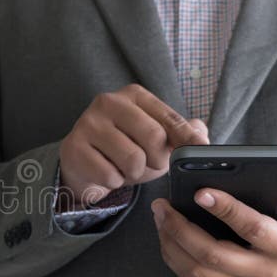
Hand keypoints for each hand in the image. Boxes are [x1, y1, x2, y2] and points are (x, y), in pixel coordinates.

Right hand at [59, 84, 208, 208]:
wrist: (82, 165)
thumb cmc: (123, 149)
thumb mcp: (154, 139)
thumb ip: (180, 132)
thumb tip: (201, 133)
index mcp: (133, 95)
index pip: (168, 117)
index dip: (187, 137)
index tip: (202, 148)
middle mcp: (108, 102)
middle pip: (153, 136)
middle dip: (158, 159)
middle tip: (151, 164)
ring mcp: (88, 123)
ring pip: (133, 158)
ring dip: (135, 173)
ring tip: (125, 168)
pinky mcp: (74, 147)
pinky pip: (110, 175)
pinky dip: (114, 181)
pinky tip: (107, 173)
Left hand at [152, 176, 276, 276]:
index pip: (252, 228)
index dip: (225, 210)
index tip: (201, 192)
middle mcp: (261, 270)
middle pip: (212, 256)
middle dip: (180, 229)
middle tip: (162, 204)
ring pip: (196, 271)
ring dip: (170, 242)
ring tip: (159, 214)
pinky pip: (192, 276)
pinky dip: (173, 255)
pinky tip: (165, 231)